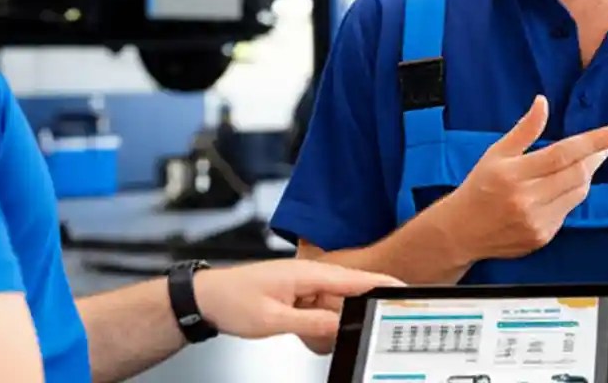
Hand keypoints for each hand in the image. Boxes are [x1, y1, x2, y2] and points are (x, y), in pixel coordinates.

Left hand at [193, 259, 400, 344]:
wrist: (204, 298)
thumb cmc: (231, 300)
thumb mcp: (273, 319)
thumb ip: (310, 323)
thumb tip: (340, 326)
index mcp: (304, 274)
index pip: (352, 278)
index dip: (380, 283)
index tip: (403, 287)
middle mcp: (304, 276)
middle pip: (344, 297)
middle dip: (348, 315)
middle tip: (342, 329)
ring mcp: (299, 286)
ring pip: (330, 308)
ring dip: (325, 325)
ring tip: (302, 332)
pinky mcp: (293, 296)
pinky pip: (316, 312)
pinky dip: (314, 325)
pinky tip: (301, 332)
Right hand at [430, 95, 607, 262]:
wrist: (462, 231)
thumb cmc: (479, 186)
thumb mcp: (496, 153)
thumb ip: (524, 129)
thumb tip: (542, 102)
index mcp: (513, 173)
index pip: (564, 153)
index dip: (595, 142)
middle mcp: (527, 199)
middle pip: (578, 175)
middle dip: (596, 158)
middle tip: (604, 147)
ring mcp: (537, 221)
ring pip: (578, 193)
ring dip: (584, 176)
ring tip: (578, 166)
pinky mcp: (542, 236)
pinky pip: (567, 212)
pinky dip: (569, 197)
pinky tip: (555, 191)